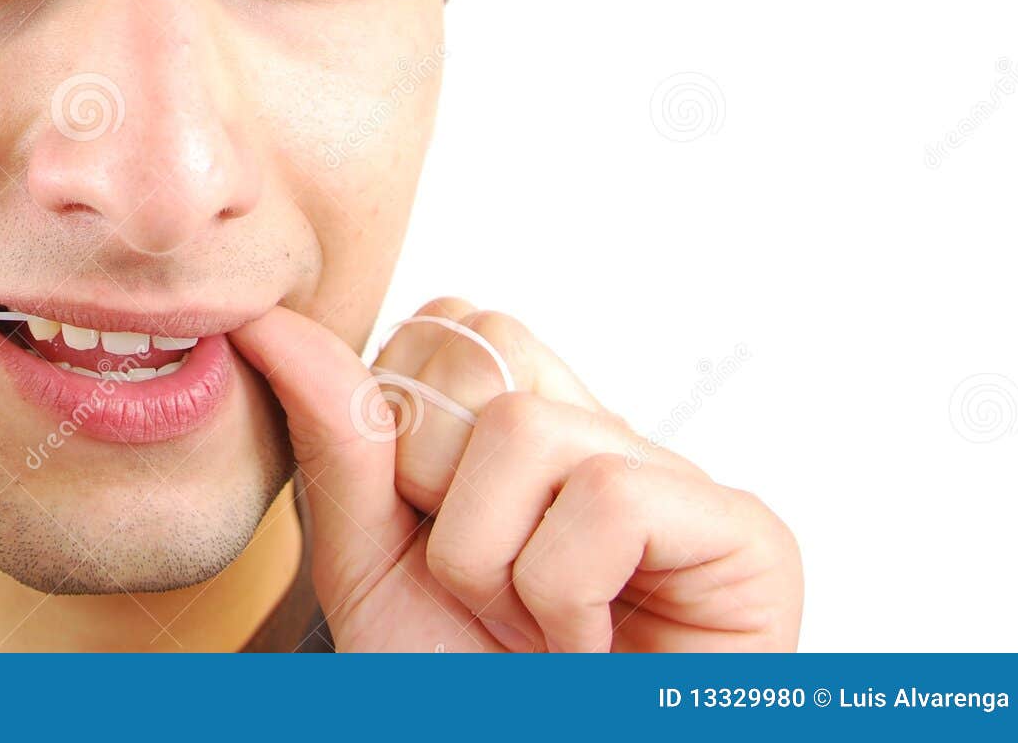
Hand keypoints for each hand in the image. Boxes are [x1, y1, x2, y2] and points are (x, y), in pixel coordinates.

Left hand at [231, 297, 801, 652]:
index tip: (432, 542)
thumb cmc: (467, 695)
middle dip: (434, 493)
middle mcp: (603, 434)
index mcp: (522, 430)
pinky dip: (564, 594)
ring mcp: (677, 477)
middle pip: (472, 350)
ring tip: (533, 628)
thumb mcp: (371, 567)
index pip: (439, 327)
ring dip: (491, 559)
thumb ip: (336, 441)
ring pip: (523, 427)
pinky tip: (590, 649)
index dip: (400, 436)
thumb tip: (271, 321)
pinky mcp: (746, 531)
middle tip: (483, 592)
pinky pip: (608, 495)